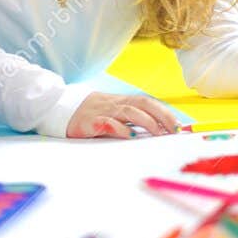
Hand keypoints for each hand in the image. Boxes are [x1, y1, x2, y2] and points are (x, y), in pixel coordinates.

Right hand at [65, 92, 180, 138]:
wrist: (59, 107)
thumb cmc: (91, 112)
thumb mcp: (112, 111)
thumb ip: (131, 117)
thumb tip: (157, 129)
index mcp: (121, 101)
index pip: (147, 102)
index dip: (164, 112)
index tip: (178, 125)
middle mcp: (114, 104)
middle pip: (142, 105)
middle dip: (161, 117)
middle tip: (172, 131)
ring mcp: (102, 112)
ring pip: (128, 112)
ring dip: (146, 122)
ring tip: (157, 133)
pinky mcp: (89, 122)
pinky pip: (107, 123)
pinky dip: (120, 129)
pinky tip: (130, 136)